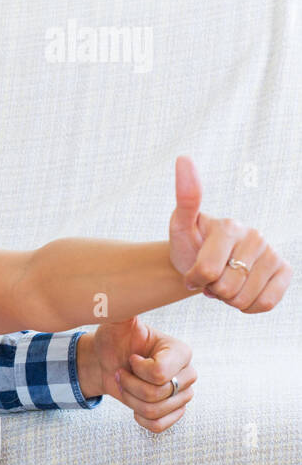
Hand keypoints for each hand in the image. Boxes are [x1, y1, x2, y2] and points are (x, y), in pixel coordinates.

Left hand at [91, 317, 194, 432]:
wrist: (106, 361)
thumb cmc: (113, 339)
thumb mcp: (116, 322)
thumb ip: (124, 307)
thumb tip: (124, 293)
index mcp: (181, 351)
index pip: (161, 374)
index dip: (137, 370)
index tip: (130, 357)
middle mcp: (188, 373)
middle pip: (158, 394)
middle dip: (130, 385)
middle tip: (122, 372)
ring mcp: (183, 394)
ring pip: (156, 411)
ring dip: (131, 400)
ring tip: (126, 384)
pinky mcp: (175, 412)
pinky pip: (159, 425)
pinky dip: (140, 417)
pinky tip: (134, 403)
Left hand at [168, 155, 291, 311]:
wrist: (206, 262)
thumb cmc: (190, 245)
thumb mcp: (180, 226)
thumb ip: (184, 198)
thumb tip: (184, 158)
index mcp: (229, 226)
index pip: (207, 271)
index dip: (194, 279)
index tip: (191, 272)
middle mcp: (256, 236)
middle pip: (226, 287)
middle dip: (212, 289)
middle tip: (209, 277)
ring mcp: (272, 253)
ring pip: (243, 298)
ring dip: (227, 299)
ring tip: (223, 281)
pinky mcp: (285, 270)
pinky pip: (265, 304)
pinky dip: (247, 307)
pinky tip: (240, 292)